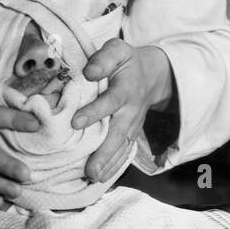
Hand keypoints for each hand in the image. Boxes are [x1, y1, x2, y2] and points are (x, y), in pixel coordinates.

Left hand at [71, 40, 175, 182]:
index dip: (94, 112)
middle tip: (90, 170)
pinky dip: (115, 166)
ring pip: (122, 147)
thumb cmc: (127, 61)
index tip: (75, 123)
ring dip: (109, 164)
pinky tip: (101, 179)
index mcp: (125, 89)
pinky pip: (125, 152)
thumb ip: (103, 58)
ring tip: (94, 178)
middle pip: (118, 134)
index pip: (110, 102)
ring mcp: (133, 125)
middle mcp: (131, 111)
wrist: (153, 75)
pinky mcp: (132, 133)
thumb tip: (89, 72)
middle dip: (105, 153)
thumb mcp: (118, 49)